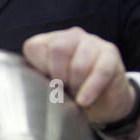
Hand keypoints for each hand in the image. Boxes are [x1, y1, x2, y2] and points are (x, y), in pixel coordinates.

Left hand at [22, 27, 139, 132]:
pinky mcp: (110, 54)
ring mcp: (92, 42)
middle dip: (59, 76)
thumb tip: (28, 87)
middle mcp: (70, 37)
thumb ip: (37, 80)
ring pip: (79, 64)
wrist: (104, 102)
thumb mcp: (49, 86)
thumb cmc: (71, 93)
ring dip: (76, 86)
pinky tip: (84, 101)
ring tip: (77, 96)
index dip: (40, 70)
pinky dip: (90, 89)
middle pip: (58, 49)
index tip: (46, 84)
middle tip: (63, 91)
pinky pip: (100, 71)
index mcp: (49, 41)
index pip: (35, 48)